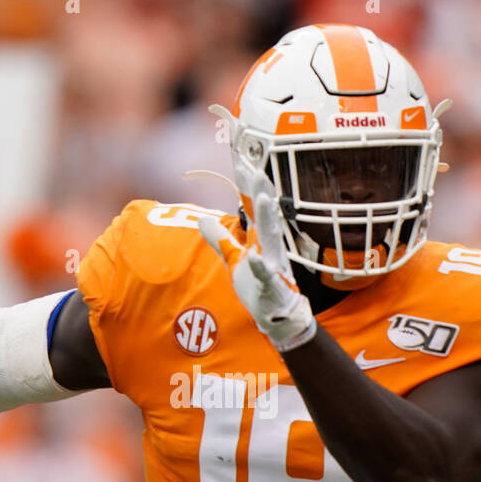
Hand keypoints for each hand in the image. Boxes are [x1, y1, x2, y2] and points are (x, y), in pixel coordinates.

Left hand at [197, 172, 315, 351]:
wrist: (278, 317)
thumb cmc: (259, 286)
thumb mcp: (235, 260)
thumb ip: (220, 240)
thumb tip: (202, 220)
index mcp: (261, 241)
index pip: (253, 210)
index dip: (249, 188)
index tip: (245, 164)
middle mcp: (270, 249)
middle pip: (265, 217)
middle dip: (262, 193)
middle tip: (258, 170)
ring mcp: (274, 267)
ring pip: (272, 239)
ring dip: (268, 219)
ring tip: (265, 199)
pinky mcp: (273, 287)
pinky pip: (266, 276)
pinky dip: (260, 267)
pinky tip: (254, 257)